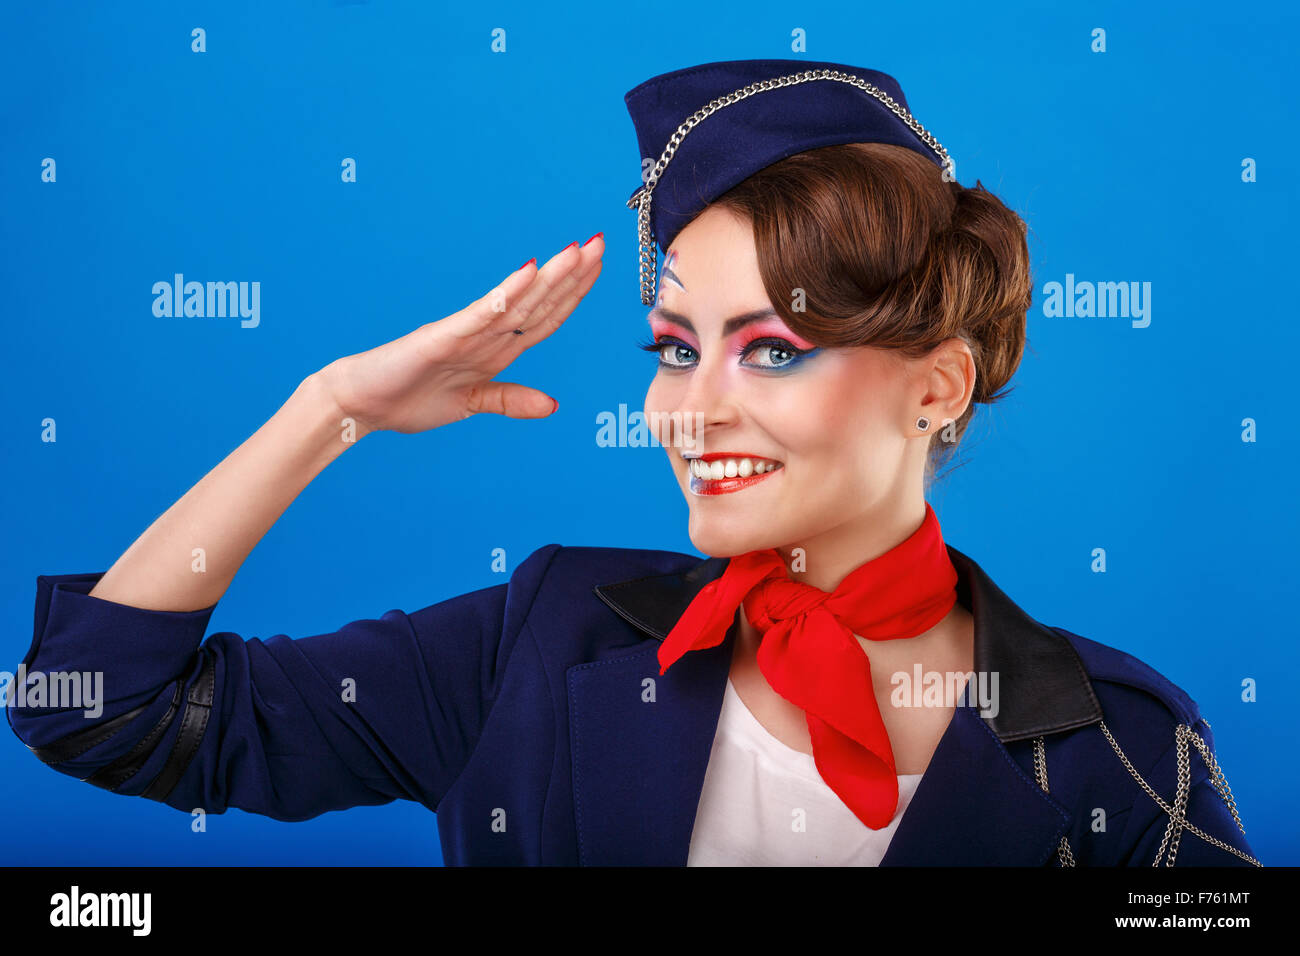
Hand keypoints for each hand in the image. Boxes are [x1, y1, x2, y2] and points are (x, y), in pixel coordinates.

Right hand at [316, 236, 602, 436]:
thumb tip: (552, 404)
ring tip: (578, 250)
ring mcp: (465, 332)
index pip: (545, 317)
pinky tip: (530, 272)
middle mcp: (485, 334)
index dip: (574, 295)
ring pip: (518, 301)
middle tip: (601, 242)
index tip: (598, 269)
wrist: (360, 404)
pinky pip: (482, 313)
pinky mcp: (441, 337)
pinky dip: (507, 293)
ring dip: (550, 276)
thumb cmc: (409, 398)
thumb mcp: (472, 404)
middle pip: (538, 302)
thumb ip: (510, 399)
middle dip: (572, 275)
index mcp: (495, 349)